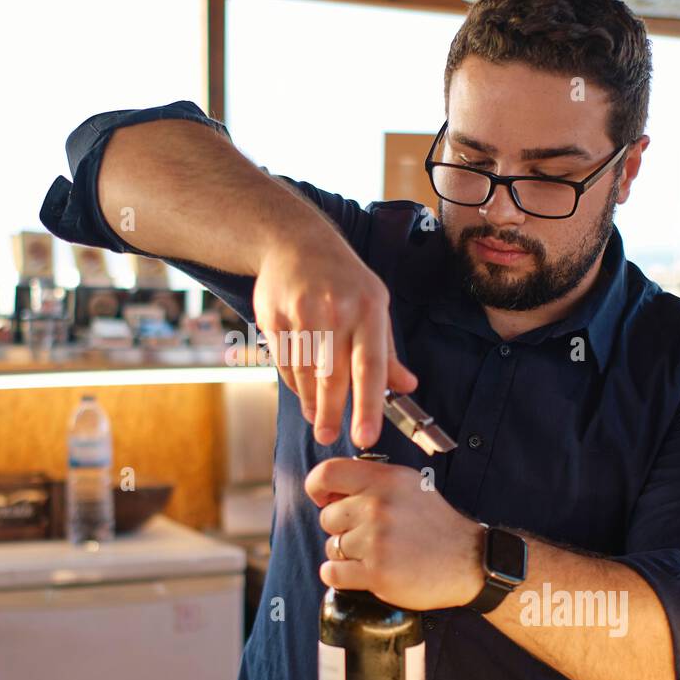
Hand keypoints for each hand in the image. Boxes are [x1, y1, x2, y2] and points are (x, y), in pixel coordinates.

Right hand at [253, 231, 416, 447]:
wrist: (296, 242)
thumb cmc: (343, 281)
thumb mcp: (374, 307)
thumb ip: (387, 352)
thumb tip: (406, 387)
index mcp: (369, 308)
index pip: (371, 365)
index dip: (368, 404)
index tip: (366, 435)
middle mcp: (336, 309)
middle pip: (332, 374)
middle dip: (331, 412)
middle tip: (329, 437)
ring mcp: (301, 311)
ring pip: (304, 372)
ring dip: (310, 400)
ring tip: (316, 417)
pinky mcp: (273, 315)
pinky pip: (283, 362)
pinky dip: (293, 382)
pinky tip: (302, 390)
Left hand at [305, 456, 485, 610]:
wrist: (468, 561)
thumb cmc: (435, 525)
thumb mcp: (409, 486)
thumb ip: (371, 482)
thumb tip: (327, 492)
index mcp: (386, 480)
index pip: (327, 473)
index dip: (317, 488)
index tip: (325, 500)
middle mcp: (378, 506)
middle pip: (327, 516)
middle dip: (341, 528)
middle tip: (369, 536)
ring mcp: (376, 540)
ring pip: (332, 546)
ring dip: (346, 555)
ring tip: (375, 554)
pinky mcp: (376, 572)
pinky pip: (332, 573)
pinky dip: (340, 576)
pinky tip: (360, 573)